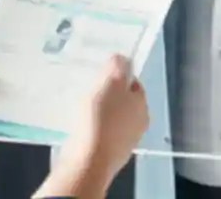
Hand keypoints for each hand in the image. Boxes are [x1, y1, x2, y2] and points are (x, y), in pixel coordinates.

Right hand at [35, 55, 147, 197]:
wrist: (87, 161)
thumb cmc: (101, 119)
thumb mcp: (110, 83)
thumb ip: (118, 67)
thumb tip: (123, 59)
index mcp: (142, 106)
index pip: (134, 84)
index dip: (119, 75)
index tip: (101, 73)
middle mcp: (138, 124)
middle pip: (123, 102)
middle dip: (108, 94)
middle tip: (89, 87)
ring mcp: (124, 142)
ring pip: (111, 118)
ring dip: (99, 111)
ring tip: (80, 105)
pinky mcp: (108, 155)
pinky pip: (100, 134)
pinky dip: (92, 128)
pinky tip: (78, 125)